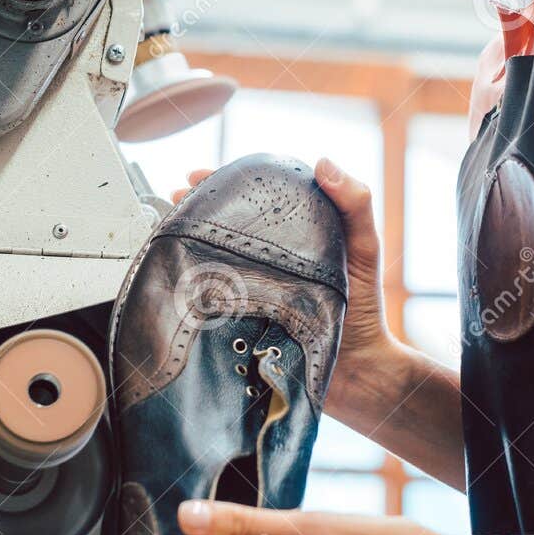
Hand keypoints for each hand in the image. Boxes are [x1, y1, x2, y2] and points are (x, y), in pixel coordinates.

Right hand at [173, 159, 400, 411]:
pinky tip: (177, 267)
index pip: (259, 197)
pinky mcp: (245, 313)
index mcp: (300, 234)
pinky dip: (193, 277)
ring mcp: (256, 284)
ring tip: (167, 224)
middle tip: (175, 196)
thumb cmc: (365, 311)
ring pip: (218, 254)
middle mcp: (273, 257)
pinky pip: (214, 291)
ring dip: (190, 236)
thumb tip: (324, 163)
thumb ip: (355, 206)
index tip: (201, 174)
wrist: (357, 370)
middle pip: (230, 222)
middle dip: (198, 204)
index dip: (229, 181)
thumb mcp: (364, 248)